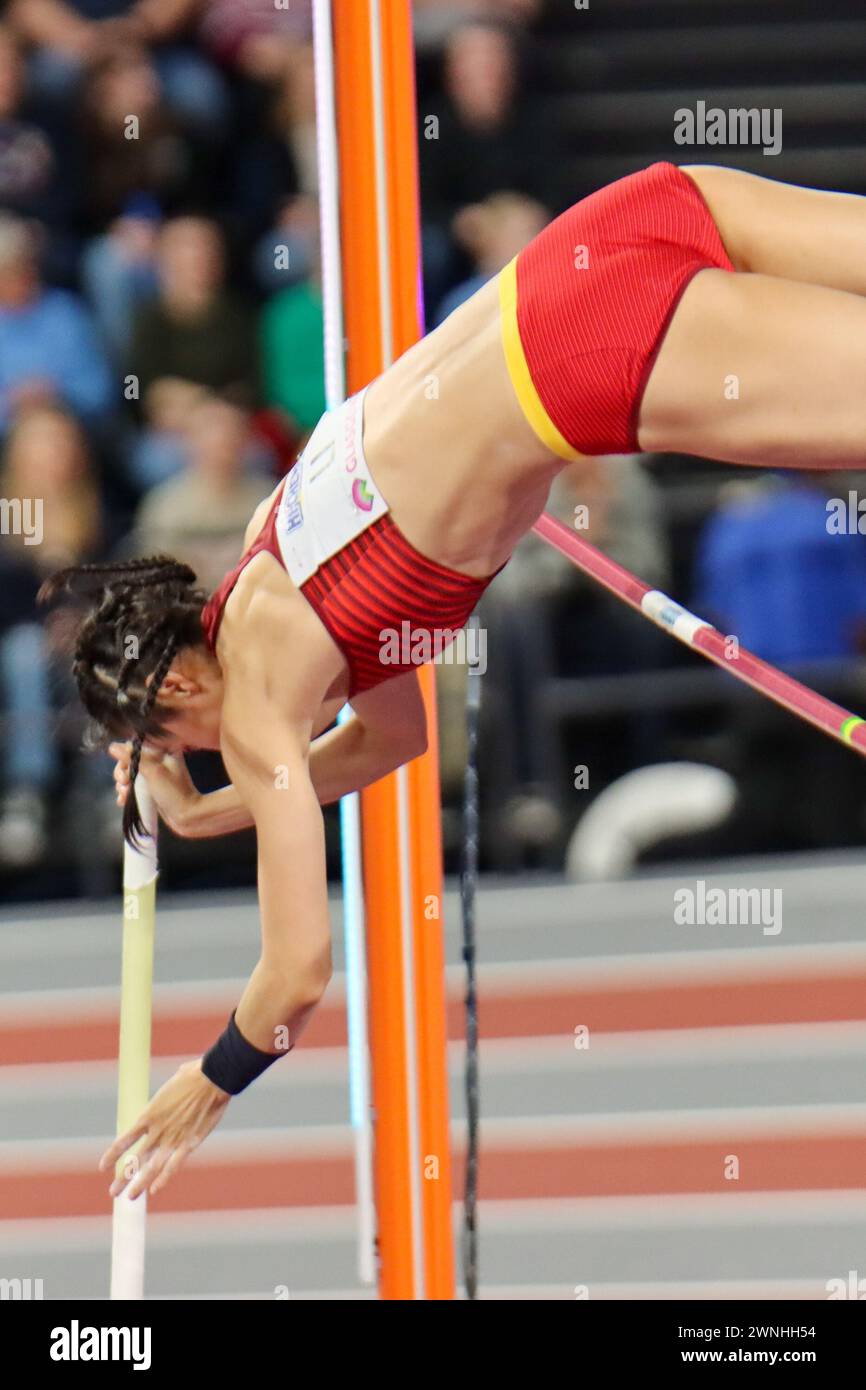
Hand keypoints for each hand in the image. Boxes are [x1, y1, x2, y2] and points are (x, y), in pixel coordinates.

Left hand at [99, 1059, 229, 1199]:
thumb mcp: (173, 1082)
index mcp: (149, 1114)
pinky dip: (163, 1178)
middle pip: (135, 1159)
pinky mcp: (189, 1142)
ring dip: (139, 1183)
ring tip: (130, 1197)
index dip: (113, 1154)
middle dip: (123, 1178)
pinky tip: (154, 1190)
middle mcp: (157, 1130)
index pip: (124, 1139)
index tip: (103, 1167)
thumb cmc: (194, 1074)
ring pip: (151, 1167)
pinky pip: (173, 1165)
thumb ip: (171, 1090)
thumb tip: (179, 1076)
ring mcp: (173, 1138)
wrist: (212, 1078)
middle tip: (113, 1192)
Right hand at [109, 740, 199, 834]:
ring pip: (129, 776)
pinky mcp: (150, 790)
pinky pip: (133, 788)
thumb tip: (112, 746)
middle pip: (129, 762)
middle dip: (122, 774)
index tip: (125, 771)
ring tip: (124, 796)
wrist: (187, 815)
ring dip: (122, 786)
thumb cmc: (173, 792)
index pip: (134, 748)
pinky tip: (122, 801)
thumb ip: (133, 758)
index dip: (125, 758)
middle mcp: (156, 761)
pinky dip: (126, 794)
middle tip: (124, 784)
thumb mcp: (153, 771)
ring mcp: (153, 776)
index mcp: (161, 752)